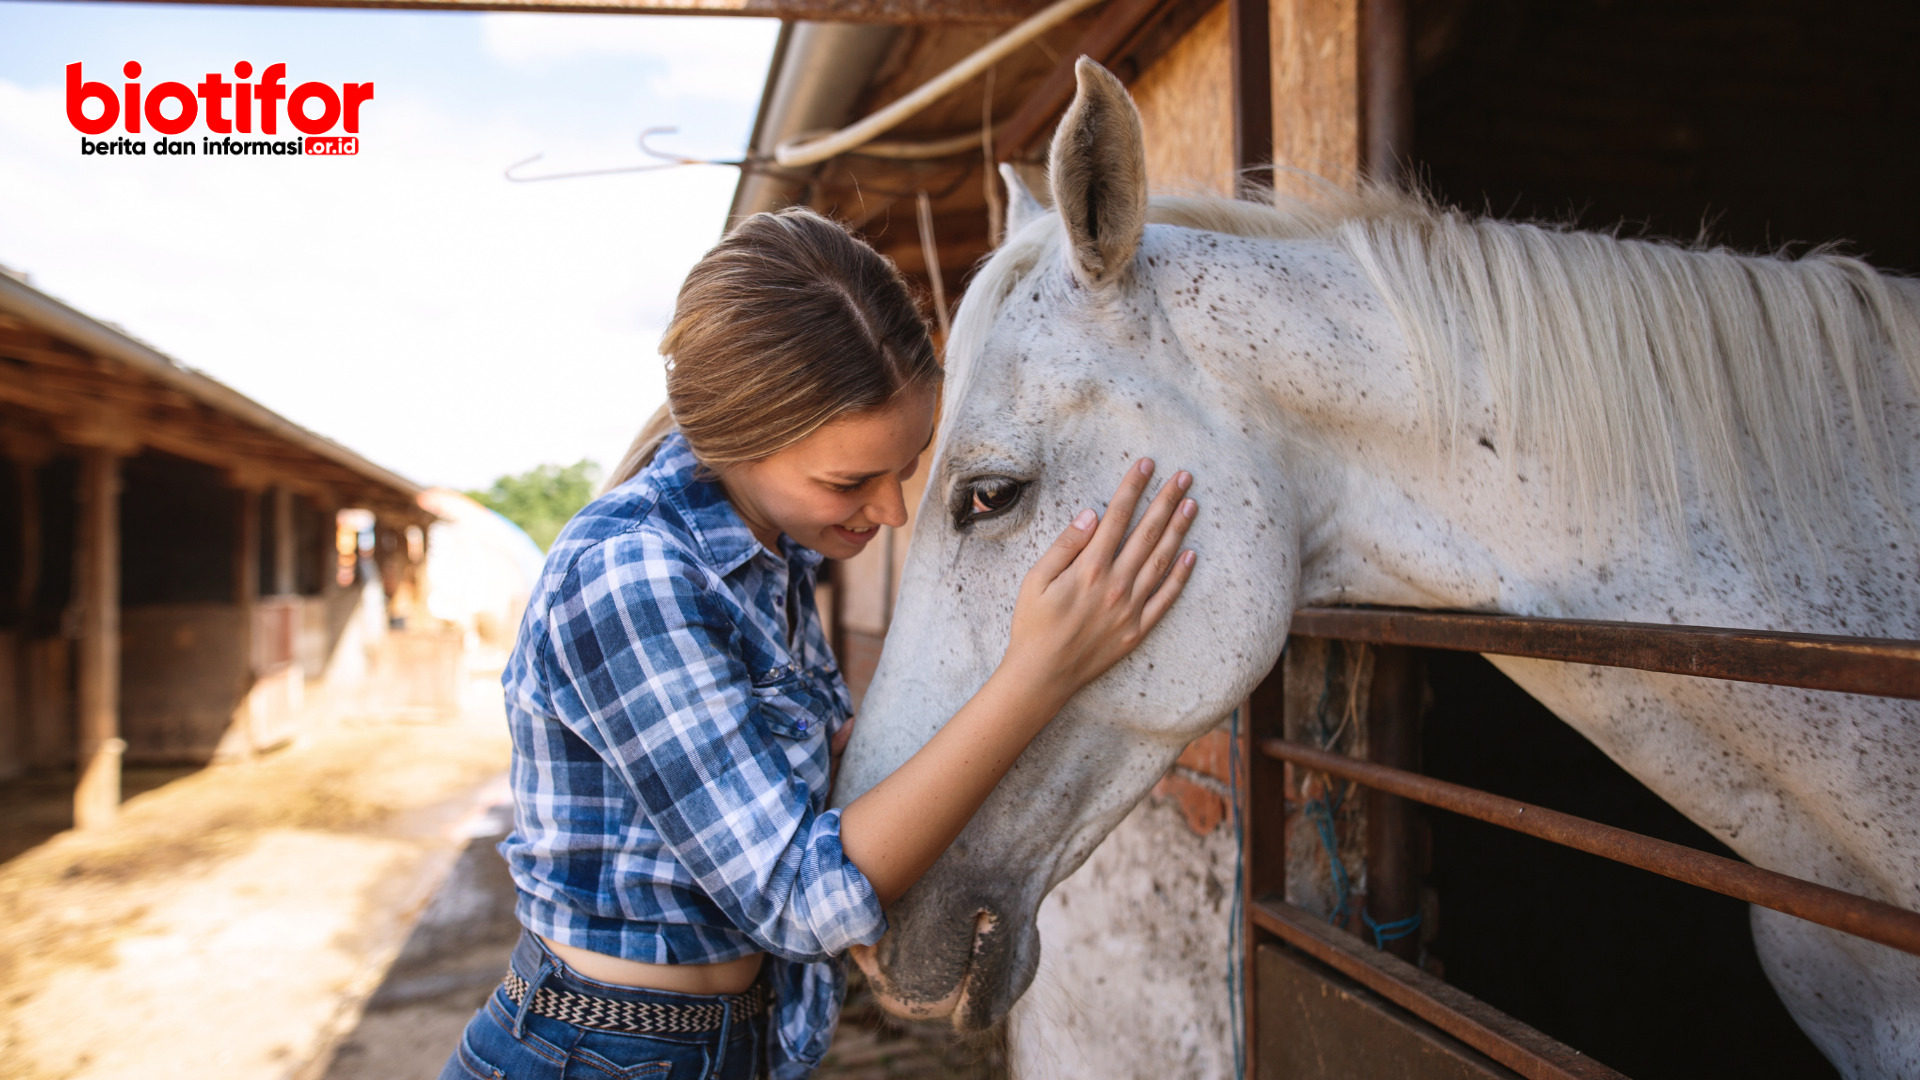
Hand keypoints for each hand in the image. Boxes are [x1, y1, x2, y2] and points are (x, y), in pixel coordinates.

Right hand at [1000, 459, 1196, 706]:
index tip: (1146, 465)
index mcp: (1089, 568)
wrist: (1042, 675)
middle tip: (1184, 476)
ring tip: (1192, 504)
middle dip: (1166, 500)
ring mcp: (1130, 608)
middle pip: (1147, 533)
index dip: (1133, 488)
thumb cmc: (1033, 625)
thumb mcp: (1035, 579)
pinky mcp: (1137, 630)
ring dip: (1178, 530)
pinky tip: (1191, 556)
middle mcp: (1116, 585)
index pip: (1117, 517)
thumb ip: (1065, 545)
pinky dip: (1180, 577)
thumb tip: (1091, 515)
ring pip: (1161, 561)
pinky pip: (1165, 599)